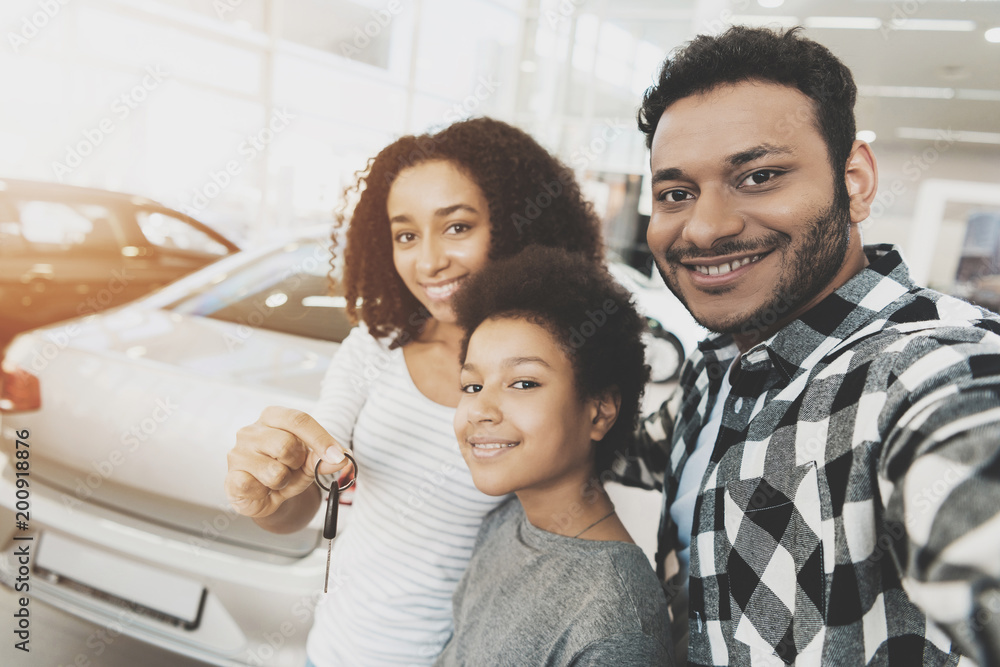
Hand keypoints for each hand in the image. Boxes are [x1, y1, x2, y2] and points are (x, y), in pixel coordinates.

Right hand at [226, 406, 349, 518]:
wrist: (265, 496)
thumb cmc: (287, 469)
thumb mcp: (310, 462)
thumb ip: (324, 458)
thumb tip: (343, 458)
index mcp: (272, 417)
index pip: (299, 419)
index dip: (321, 438)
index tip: (338, 456)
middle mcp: (250, 431)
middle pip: (287, 445)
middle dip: (297, 463)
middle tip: (292, 468)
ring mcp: (237, 453)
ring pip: (274, 471)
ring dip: (283, 481)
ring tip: (276, 480)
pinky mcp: (231, 478)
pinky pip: (256, 486)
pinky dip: (266, 492)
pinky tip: (262, 488)